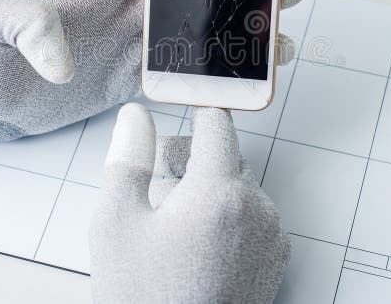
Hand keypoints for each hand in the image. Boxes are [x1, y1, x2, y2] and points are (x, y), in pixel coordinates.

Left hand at [0, 0, 304, 143]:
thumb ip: (17, 23)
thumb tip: (58, 61)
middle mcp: (123, 8)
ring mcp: (131, 43)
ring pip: (197, 30)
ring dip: (238, 29)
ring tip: (281, 35)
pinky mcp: (130, 78)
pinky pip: (182, 73)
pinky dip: (216, 74)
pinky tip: (245, 79)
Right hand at [89, 104, 289, 303]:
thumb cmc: (144, 300)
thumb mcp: (116, 225)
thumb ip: (127, 160)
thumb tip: (135, 118)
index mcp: (219, 193)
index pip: (217, 123)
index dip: (194, 110)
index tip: (181, 105)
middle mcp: (256, 210)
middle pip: (228, 157)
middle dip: (194, 159)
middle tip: (160, 177)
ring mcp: (271, 239)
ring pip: (241, 189)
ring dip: (211, 189)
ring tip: (174, 218)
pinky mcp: (275, 262)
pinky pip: (254, 219)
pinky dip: (229, 217)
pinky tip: (196, 243)